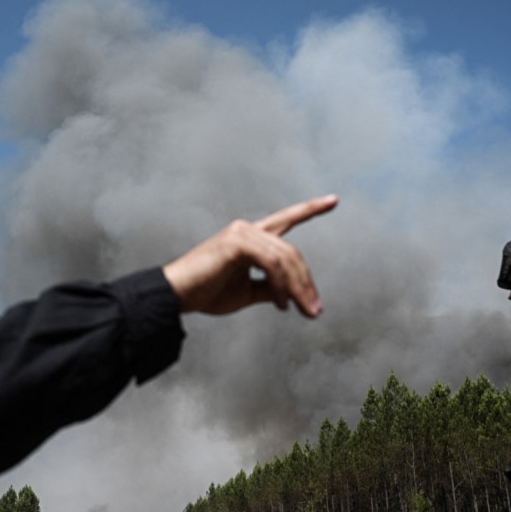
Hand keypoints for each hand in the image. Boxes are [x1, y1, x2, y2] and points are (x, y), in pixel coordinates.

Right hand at [162, 195, 337, 317]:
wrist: (177, 295)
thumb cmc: (206, 292)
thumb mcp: (246, 292)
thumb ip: (269, 288)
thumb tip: (291, 296)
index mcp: (250, 237)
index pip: (286, 219)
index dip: (310, 209)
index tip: (333, 200)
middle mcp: (247, 228)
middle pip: (292, 252)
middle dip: (307, 283)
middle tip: (314, 311)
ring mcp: (242, 233)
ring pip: (285, 259)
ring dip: (297, 289)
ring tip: (302, 311)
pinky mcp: (236, 243)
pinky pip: (271, 264)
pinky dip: (280, 286)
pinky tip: (280, 304)